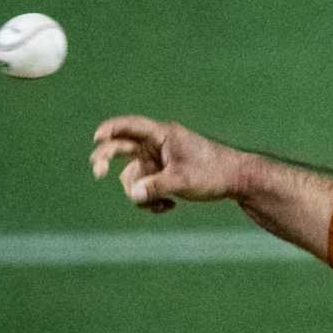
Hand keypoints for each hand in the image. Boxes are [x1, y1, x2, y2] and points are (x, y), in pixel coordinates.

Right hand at [89, 116, 244, 212]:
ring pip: (133, 176)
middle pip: (122, 148)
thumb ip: (155, 187)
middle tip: (98, 172)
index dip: (111, 128)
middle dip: (108, 159)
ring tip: (162, 204)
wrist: (236, 181)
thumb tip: (132, 195)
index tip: (96, 137)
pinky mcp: (163, 175)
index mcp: (164, 135)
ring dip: (141, 193)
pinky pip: (144, 187)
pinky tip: (168, 207)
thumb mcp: (182, 181)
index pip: (131, 126)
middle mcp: (157, 145)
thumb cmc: (213, 173)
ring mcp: (158, 160)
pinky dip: (151, 199)